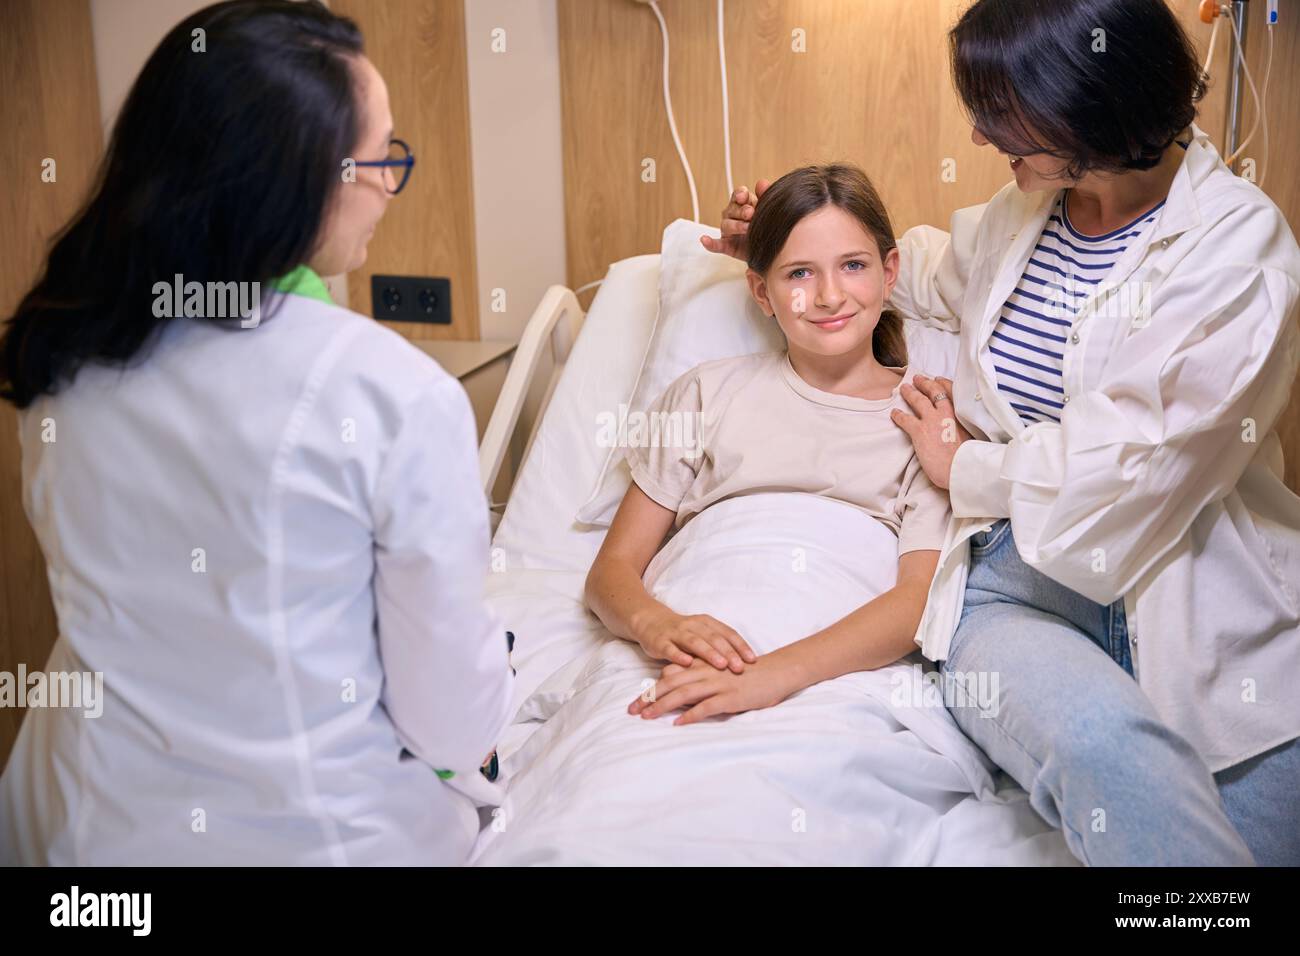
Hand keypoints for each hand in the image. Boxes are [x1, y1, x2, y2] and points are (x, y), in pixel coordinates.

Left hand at [628, 654, 793, 725]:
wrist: (776, 672)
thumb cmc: (746, 674)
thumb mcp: (718, 671)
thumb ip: (697, 676)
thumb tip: (674, 686)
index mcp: (702, 666)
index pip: (669, 675)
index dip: (651, 689)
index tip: (635, 703)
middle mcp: (706, 673)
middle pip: (670, 684)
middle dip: (649, 697)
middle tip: (631, 711)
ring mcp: (718, 684)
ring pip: (683, 693)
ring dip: (663, 705)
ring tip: (647, 717)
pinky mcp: (730, 697)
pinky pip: (707, 706)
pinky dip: (691, 715)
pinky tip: (679, 724)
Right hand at [635, 609, 756, 672]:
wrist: (650, 621)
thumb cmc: (683, 633)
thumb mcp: (703, 634)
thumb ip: (719, 645)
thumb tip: (744, 663)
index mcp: (707, 623)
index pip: (727, 633)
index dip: (740, 646)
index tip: (753, 660)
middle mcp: (693, 625)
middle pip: (714, 638)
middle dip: (728, 653)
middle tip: (740, 667)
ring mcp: (676, 633)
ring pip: (695, 642)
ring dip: (709, 653)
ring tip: (721, 664)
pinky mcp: (660, 641)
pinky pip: (670, 648)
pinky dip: (679, 656)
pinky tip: (687, 663)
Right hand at [699, 181, 770, 259]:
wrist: (769, 245)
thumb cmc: (765, 225)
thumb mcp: (767, 209)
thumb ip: (764, 196)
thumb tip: (762, 182)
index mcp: (742, 204)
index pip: (738, 195)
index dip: (740, 194)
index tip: (744, 196)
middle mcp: (732, 215)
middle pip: (732, 209)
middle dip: (741, 211)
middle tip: (751, 213)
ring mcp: (728, 230)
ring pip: (726, 225)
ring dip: (735, 226)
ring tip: (746, 228)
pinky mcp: (726, 246)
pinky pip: (716, 245)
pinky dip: (710, 243)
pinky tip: (704, 240)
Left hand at [890, 375, 971, 489]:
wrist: (960, 469)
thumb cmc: (969, 458)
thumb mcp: (974, 436)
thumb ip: (965, 428)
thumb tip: (961, 430)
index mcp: (961, 413)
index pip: (951, 391)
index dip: (943, 383)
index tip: (938, 379)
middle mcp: (947, 413)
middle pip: (933, 391)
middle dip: (925, 383)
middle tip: (917, 379)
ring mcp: (932, 421)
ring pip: (918, 401)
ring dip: (910, 393)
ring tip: (904, 389)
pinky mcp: (919, 431)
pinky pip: (905, 419)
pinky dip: (898, 415)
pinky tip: (894, 413)